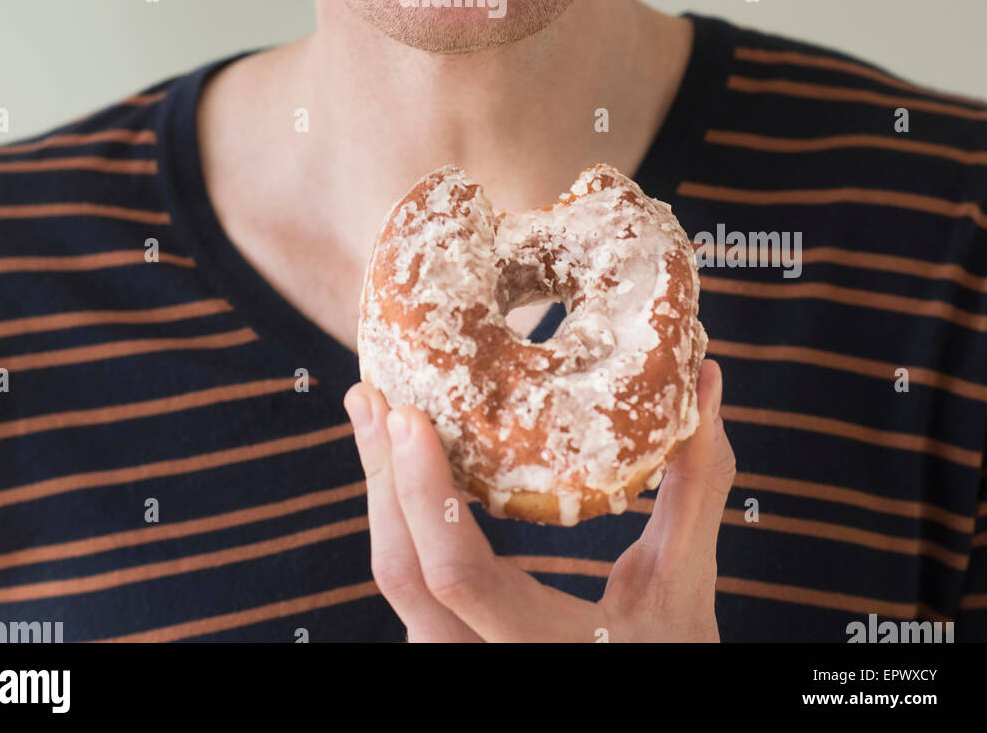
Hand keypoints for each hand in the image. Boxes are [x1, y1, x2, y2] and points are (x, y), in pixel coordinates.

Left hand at [343, 357, 735, 641]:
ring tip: (374, 416)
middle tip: (370, 394)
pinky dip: (400, 524)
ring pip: (397, 581)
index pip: (455, 576)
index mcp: (543, 648)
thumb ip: (693, 486)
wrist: (653, 724)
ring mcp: (459, 662)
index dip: (421, 493)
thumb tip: (706, 378)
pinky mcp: (452, 649)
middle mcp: (484, 665)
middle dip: (378, 475)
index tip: (408, 413)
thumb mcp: (685, 583)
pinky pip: (411, 588)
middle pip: (400, 573)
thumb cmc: (673, 658)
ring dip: (381, 496)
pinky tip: (399, 473)